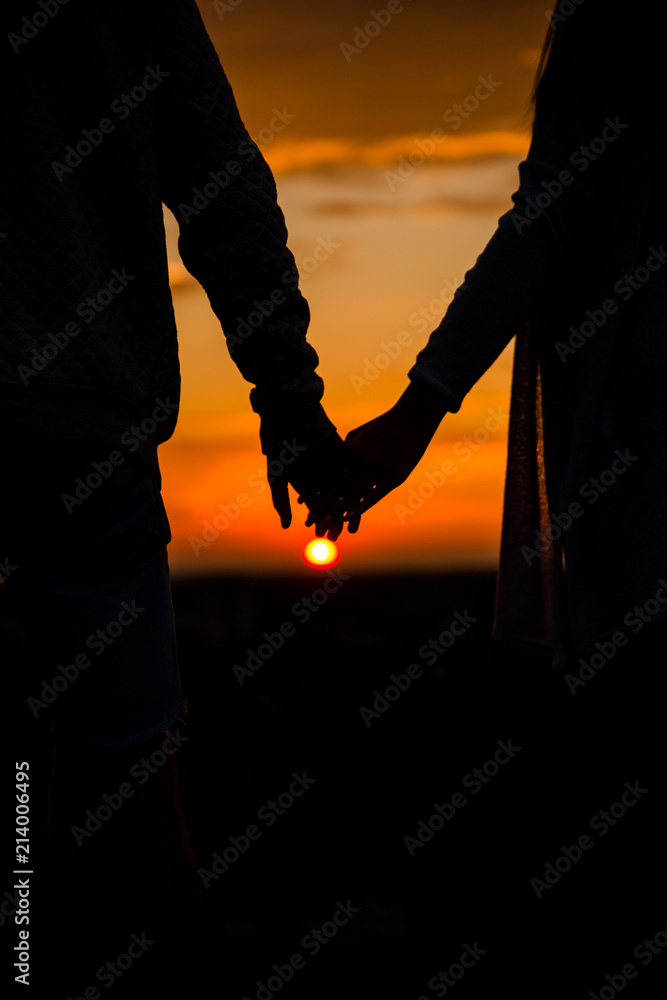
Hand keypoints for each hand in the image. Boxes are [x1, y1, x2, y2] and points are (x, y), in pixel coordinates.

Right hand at [268, 432, 359, 539]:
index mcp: (305, 481)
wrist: (289, 415)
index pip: (315, 505)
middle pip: (331, 502)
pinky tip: (364, 500)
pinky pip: (353, 472)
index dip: (319, 520)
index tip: (323, 536)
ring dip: (348, 509)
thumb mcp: (277, 476)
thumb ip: (281, 501)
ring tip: (353, 526)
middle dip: (334, 520)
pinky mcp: (344, 452)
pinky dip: (358, 485)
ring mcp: (333, 464)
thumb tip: (286, 527)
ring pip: (344, 491)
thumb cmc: (279, 446)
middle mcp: (320, 476)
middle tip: (338, 536)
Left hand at [305, 380, 448, 531]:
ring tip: (324, 524)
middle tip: (309, 521)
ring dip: (337, 511)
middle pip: (336, 487)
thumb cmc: (383, 425)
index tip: (302, 502)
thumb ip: (346, 450)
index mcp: (350, 448)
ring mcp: (379, 468)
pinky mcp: (396, 476)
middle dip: (321, 506)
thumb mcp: (360, 434)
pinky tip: (348, 518)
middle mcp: (362, 459)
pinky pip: (375, 495)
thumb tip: (334, 466)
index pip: (327, 473)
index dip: (314, 488)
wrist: (414, 417)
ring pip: (353, 494)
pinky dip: (361, 508)